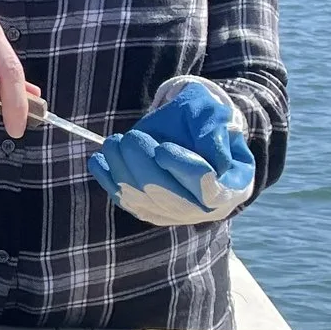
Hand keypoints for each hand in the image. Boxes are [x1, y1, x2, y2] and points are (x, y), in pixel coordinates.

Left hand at [87, 79, 255, 225]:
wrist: (185, 130)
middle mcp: (205, 208)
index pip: (209, 190)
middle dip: (145, 169)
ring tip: (112, 143)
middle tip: (129, 138)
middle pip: (171, 200)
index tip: (162, 148)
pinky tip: (98, 161)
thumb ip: (214, 130)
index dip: (184, 171)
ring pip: (145, 202)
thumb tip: (214, 157)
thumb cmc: (204, 120)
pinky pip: (127, 203)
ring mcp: (176, 214)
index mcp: (232, 186)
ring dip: (123, 172)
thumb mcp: (215, 115)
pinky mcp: (151, 211)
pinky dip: (109, 182)